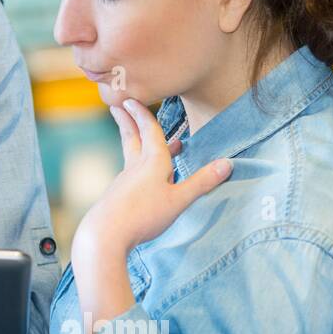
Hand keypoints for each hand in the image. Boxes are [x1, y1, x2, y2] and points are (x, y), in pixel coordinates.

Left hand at [73, 98, 231, 262]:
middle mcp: (135, 167)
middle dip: (129, 121)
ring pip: (132, 155)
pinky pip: (131, 173)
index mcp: (152, 162)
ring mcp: (125, 181)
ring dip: (137, 142)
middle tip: (120, 106)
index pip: (149, 131)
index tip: (130, 98)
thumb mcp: (179, 200)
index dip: (142, 114)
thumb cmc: (143, 215)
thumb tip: (227, 163)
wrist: (105, 235)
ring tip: (146, 138)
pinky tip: (143, 176)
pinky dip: (137, 165)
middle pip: (133, 138)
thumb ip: (201, 182)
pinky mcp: (118, 195)